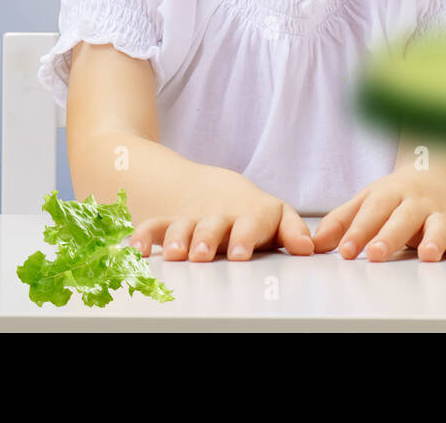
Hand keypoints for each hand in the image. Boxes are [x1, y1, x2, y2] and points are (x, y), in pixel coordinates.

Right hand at [128, 174, 312, 261]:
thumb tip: (309, 248)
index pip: (251, 223)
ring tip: (173, 255)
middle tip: (203, 255)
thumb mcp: (277, 217)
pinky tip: (136, 250)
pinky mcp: (171, 224)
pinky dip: (143, 237)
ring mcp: (195, 220)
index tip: (239, 254)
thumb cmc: (254, 213)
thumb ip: (292, 232)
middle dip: (207, 239)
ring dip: (177, 240)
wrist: (216, 190)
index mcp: (251, 215)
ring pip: (182, 227)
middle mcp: (221, 217)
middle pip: (213, 225)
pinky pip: (154, 228)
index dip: (244, 237)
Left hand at [312, 168, 445, 261]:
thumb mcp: (369, 200)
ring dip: (433, 239)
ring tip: (426, 255)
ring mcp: (439, 213)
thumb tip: (313, 244)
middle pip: (403, 217)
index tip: (344, 251)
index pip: (372, 211)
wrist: (444, 172)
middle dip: (390, 236)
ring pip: (438, 225)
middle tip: (375, 255)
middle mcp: (415, 202)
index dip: (357, 231)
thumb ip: (342, 222)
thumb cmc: (399, 194)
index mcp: (389, 194)